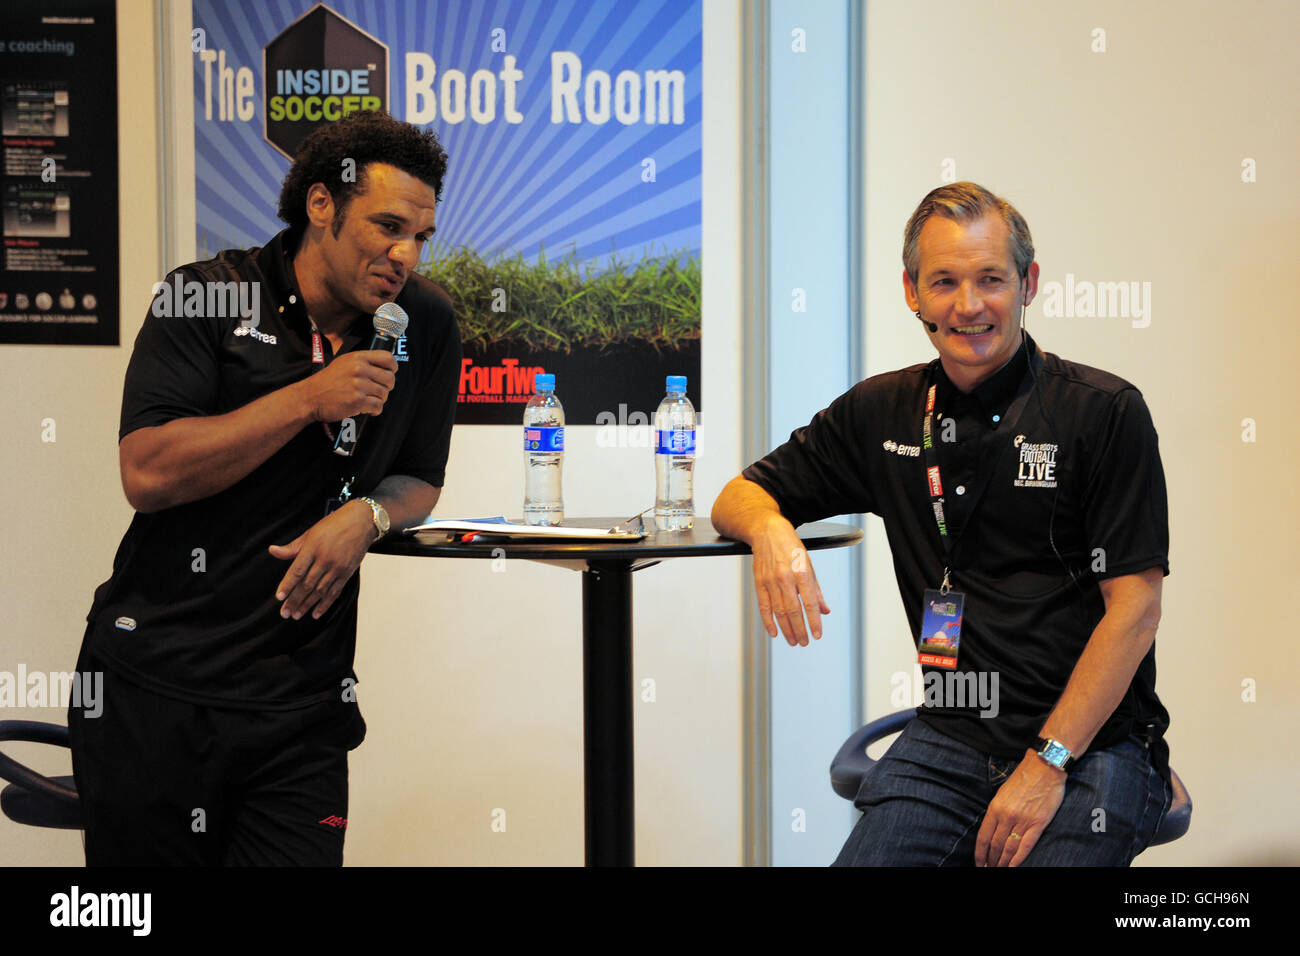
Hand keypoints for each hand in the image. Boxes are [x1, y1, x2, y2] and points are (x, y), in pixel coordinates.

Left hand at [268, 501, 376, 620]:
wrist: (361, 522)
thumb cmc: (334, 525)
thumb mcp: (310, 533)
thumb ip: (292, 547)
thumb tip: (273, 551)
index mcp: (313, 547)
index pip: (297, 570)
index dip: (287, 585)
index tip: (279, 597)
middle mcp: (325, 559)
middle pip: (307, 584)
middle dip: (294, 600)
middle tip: (285, 613)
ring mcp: (337, 567)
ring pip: (320, 591)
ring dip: (307, 605)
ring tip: (296, 615)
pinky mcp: (347, 573)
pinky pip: (335, 592)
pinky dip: (325, 604)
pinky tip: (316, 613)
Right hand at [299, 350, 397, 422]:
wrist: (310, 397)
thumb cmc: (327, 381)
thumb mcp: (343, 362)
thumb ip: (362, 362)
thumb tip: (383, 366)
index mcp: (358, 358)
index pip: (388, 358)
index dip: (393, 367)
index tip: (390, 373)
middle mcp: (359, 369)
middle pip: (389, 378)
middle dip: (386, 387)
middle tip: (377, 391)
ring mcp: (359, 385)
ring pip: (384, 394)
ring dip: (378, 399)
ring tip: (367, 400)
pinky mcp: (358, 401)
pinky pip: (378, 406)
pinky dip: (374, 410)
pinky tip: (366, 409)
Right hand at [751, 514, 830, 646]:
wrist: (767, 531)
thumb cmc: (790, 547)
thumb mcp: (808, 564)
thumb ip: (816, 590)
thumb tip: (825, 610)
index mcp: (801, 572)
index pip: (810, 602)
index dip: (814, 621)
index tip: (818, 634)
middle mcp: (785, 577)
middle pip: (793, 610)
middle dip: (800, 630)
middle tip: (805, 642)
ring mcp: (770, 581)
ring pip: (779, 611)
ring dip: (786, 629)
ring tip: (793, 641)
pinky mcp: (759, 583)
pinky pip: (764, 606)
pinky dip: (768, 621)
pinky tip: (774, 632)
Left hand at [974, 751, 1066, 866]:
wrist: (1044, 767)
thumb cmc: (1023, 779)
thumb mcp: (1002, 793)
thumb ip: (997, 811)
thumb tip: (992, 829)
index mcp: (995, 808)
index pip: (983, 836)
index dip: (980, 853)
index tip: (979, 863)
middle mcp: (1006, 816)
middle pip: (995, 845)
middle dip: (991, 861)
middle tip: (989, 870)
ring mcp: (1022, 820)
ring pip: (1009, 848)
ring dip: (1003, 863)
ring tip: (1000, 870)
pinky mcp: (1038, 823)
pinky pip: (1026, 845)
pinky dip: (1018, 859)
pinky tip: (1013, 867)